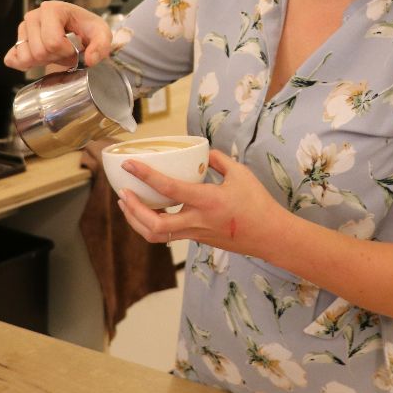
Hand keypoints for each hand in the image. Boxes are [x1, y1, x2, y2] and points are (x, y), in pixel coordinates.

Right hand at [4, 1, 112, 71]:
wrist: (78, 33)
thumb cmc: (87, 30)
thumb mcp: (102, 34)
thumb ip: (101, 46)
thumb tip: (90, 60)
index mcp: (53, 9)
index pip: (52, 41)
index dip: (66, 51)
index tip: (74, 47)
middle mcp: (34, 16)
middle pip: (39, 51)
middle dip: (56, 57)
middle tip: (66, 52)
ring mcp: (23, 29)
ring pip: (26, 58)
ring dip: (43, 61)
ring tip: (55, 53)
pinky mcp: (17, 41)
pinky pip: (12, 59)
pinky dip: (25, 65)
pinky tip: (40, 59)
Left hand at [116, 150, 288, 257]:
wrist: (269, 236)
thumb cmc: (258, 204)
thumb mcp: (240, 174)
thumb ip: (219, 161)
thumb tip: (205, 153)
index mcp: (207, 200)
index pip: (169, 189)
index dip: (146, 176)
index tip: (130, 164)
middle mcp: (197, 221)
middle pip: (153, 225)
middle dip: (132, 210)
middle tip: (122, 192)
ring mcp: (195, 233)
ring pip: (156, 235)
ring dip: (136, 221)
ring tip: (127, 204)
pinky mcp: (197, 239)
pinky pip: (168, 235)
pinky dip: (151, 225)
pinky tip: (147, 212)